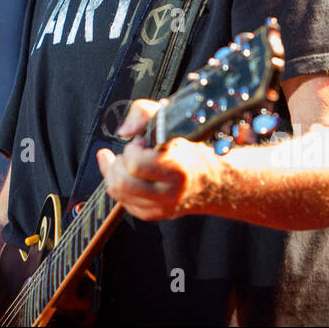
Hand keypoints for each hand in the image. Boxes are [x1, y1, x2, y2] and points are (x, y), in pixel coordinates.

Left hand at [96, 99, 215, 220]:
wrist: (213, 179)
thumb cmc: (190, 147)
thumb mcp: (172, 118)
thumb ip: (143, 113)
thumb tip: (124, 131)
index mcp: (178, 168)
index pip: (136, 164)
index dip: (132, 149)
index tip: (142, 143)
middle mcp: (169, 193)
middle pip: (121, 183)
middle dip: (119, 162)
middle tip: (133, 153)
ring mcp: (160, 207)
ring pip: (117, 192)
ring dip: (116, 173)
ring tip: (130, 162)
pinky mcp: (152, 215)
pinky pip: (122, 202)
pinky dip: (119, 186)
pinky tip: (130, 175)